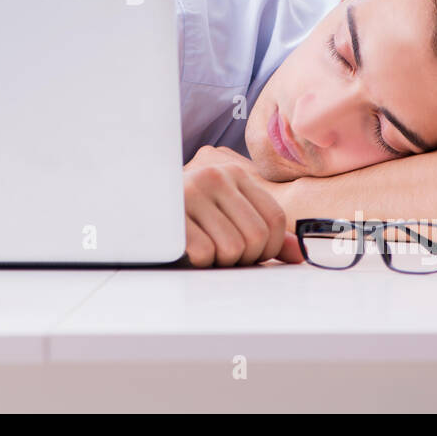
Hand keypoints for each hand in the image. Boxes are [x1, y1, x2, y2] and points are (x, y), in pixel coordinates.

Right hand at [182, 146, 304, 266]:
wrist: (137, 203)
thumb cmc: (188, 215)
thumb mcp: (226, 214)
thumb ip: (262, 230)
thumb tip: (299, 254)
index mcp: (234, 174)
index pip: (274, 218)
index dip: (271, 247)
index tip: (254, 254)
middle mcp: (215, 177)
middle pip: (256, 236)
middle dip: (245, 258)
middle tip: (225, 255)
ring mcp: (191, 193)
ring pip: (233, 249)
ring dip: (221, 261)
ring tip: (205, 249)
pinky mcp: (171, 214)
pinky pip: (205, 254)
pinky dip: (199, 261)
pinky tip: (187, 249)